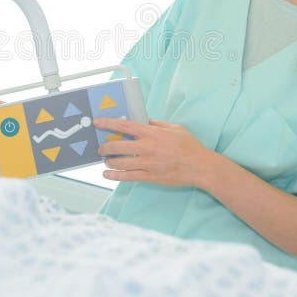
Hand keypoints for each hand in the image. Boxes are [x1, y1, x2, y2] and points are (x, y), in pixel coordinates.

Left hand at [94, 117, 211, 187]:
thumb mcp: (174, 128)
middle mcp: (146, 147)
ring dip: (109, 161)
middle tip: (100, 147)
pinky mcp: (149, 176)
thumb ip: (157, 124)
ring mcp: (147, 163)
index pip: (125, 126)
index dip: (108, 123)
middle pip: (117, 145)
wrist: (199, 166)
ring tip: (105, 160)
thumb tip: (145, 120)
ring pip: (120, 162)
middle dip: (105, 147)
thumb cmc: (189, 146)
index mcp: (151, 133)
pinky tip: (107, 174)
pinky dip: (114, 175)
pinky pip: (127, 176)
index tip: (98, 122)